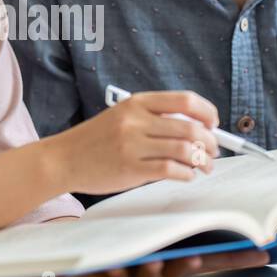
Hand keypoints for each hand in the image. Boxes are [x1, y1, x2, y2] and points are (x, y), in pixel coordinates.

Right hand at [45, 90, 219, 195]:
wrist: (63, 159)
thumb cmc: (96, 140)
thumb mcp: (123, 116)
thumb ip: (154, 117)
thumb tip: (196, 127)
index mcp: (137, 103)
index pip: (185, 100)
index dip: (207, 112)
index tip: (213, 123)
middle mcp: (136, 121)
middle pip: (190, 128)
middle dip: (210, 142)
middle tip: (213, 151)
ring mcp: (132, 145)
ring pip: (185, 150)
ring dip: (203, 161)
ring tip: (204, 167)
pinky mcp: (130, 169)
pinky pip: (171, 170)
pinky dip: (186, 174)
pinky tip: (186, 175)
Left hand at [50, 248, 271, 276]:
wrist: (87, 276)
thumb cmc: (132, 255)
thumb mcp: (159, 242)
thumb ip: (182, 228)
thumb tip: (215, 203)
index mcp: (174, 263)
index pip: (211, 260)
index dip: (237, 258)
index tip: (261, 253)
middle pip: (180, 272)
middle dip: (188, 266)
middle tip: (196, 258)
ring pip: (146, 276)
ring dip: (151, 269)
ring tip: (151, 261)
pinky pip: (111, 273)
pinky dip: (113, 269)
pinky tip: (111, 264)